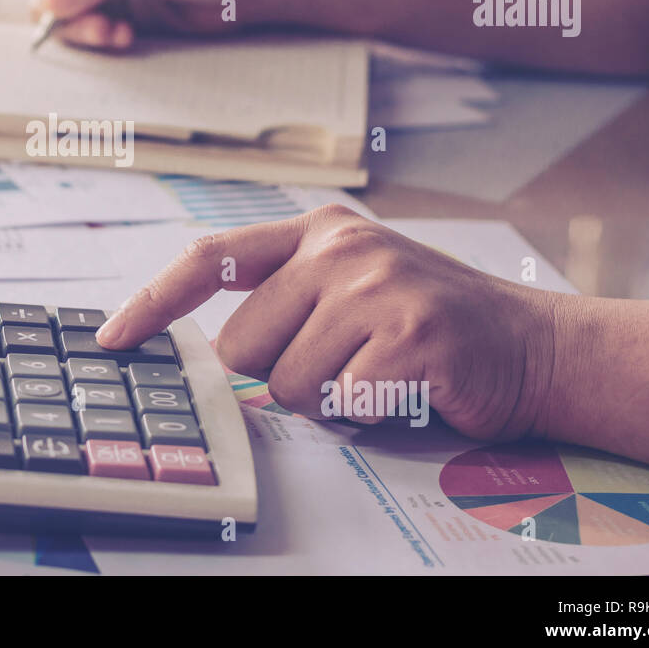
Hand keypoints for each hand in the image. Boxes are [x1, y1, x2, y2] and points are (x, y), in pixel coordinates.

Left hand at [96, 205, 560, 440]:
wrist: (534, 346)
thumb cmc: (430, 326)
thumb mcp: (353, 286)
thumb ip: (287, 298)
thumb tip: (209, 352)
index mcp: (319, 232)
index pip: (211, 259)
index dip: (154, 302)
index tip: (113, 338)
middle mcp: (342, 248)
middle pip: (242, 346)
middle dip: (280, 375)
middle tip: (343, 365)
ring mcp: (377, 286)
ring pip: (289, 384)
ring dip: (330, 400)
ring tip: (380, 373)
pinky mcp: (409, 334)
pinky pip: (343, 404)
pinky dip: (370, 414)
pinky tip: (408, 388)